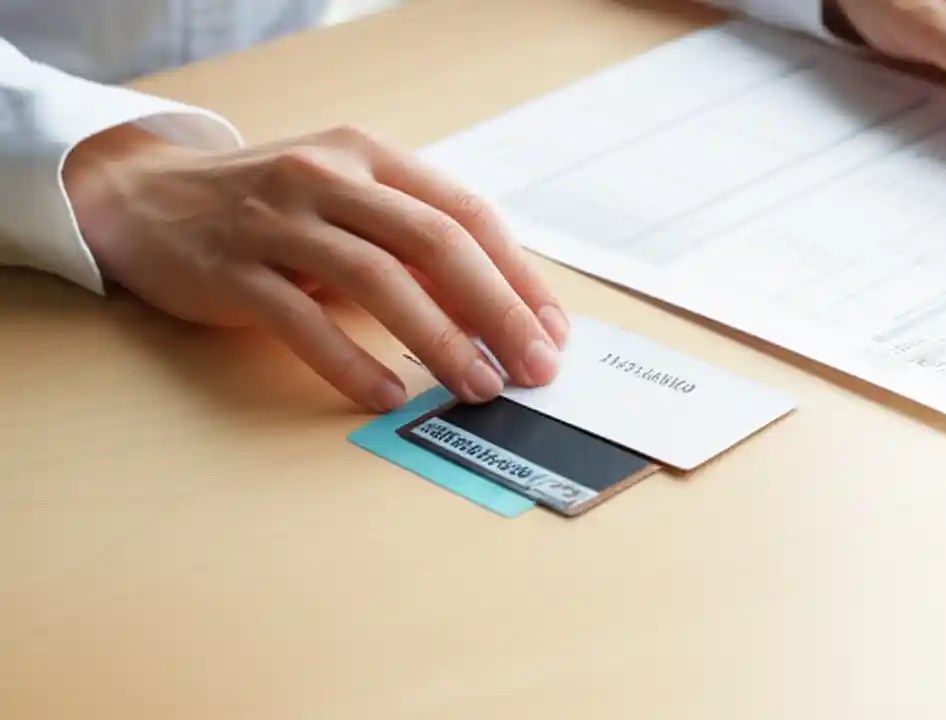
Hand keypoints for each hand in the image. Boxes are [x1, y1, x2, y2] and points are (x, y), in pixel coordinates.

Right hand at [64, 124, 568, 411]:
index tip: (553, 331)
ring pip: (378, 278)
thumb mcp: (347, 206)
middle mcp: (328, 175)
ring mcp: (277, 219)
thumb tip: (494, 314)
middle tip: (533, 367)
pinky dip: (351, 362)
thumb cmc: (271, 209)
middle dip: (497, 309)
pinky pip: (301, 321)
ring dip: (439, 339)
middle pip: (435, 240)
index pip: (466, 213)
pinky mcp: (231, 268)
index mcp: (370, 155)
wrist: (145, 198)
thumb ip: (412, 247)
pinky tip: (388, 395)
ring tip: (477, 387)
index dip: (518, 275)